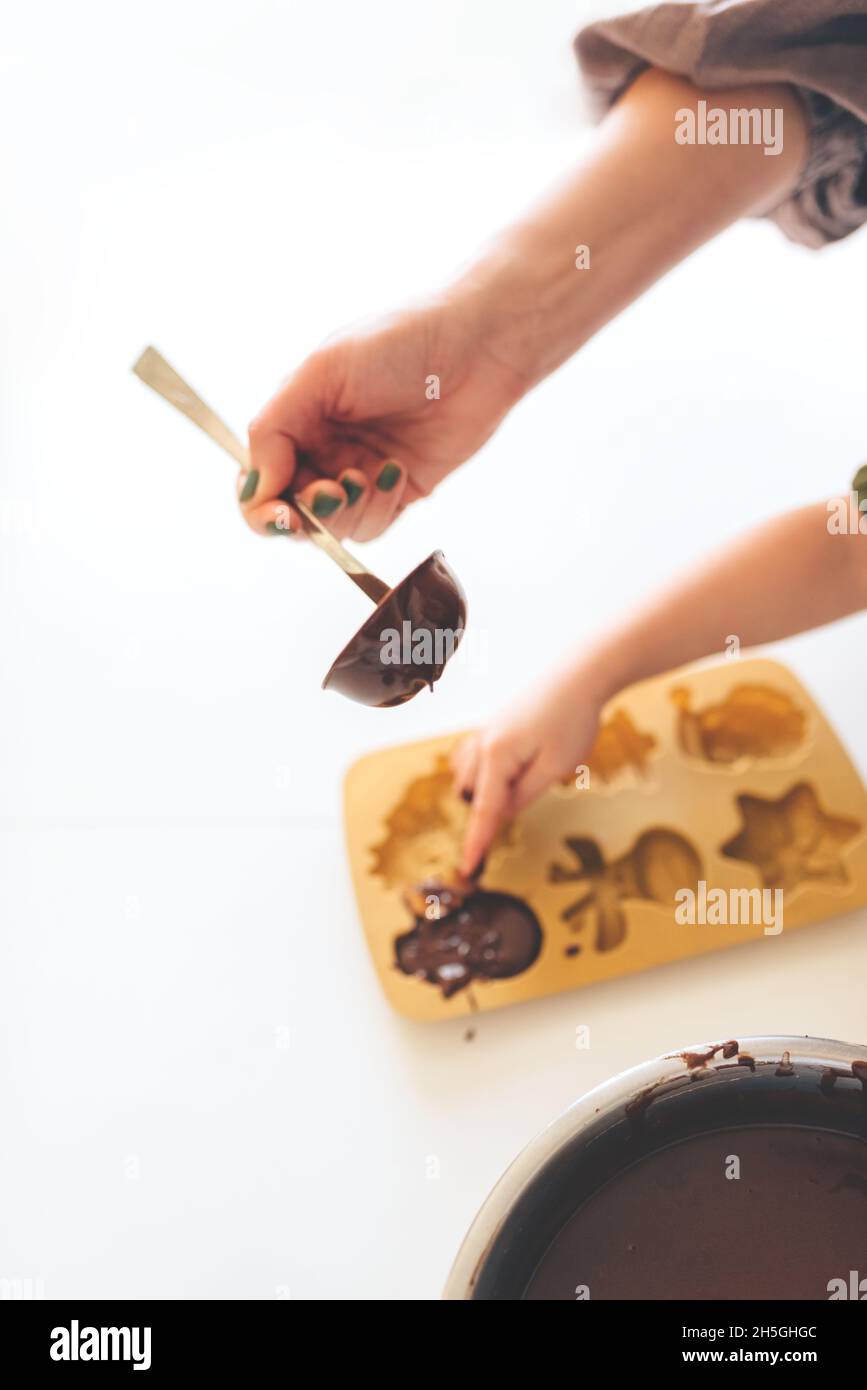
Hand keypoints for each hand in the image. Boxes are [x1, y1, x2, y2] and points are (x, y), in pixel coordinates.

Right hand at [239, 289, 529, 539]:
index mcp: (296, 419)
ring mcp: (360, 473)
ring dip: (347, 510)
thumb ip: (275, 428)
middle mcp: (323, 450)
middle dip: (305, 514)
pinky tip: (397, 471)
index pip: (258, 479)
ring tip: (371, 473)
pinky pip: (372, 526)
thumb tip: (256, 486)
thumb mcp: (322, 372)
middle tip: (331, 494)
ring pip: (332, 526)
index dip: (260, 504)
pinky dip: (379, 508)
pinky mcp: (399, 490)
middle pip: (290, 512)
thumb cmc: (398, 341)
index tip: (279, 513)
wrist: (477, 346)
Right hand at [452, 666, 606, 876]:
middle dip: (487, 811)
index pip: (484, 811)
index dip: (476, 843)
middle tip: (521, 806)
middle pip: (471, 794)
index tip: (466, 868)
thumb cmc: (573, 718)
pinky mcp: (492, 724)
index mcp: (497, 756)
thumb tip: (505, 813)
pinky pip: (471, 755)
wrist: (579, 673)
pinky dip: (481, 770)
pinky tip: (506, 768)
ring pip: (466, 774)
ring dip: (483, 790)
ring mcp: (484, 731)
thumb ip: (526, 795)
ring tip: (520, 783)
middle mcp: (483, 743)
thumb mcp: (556, 766)